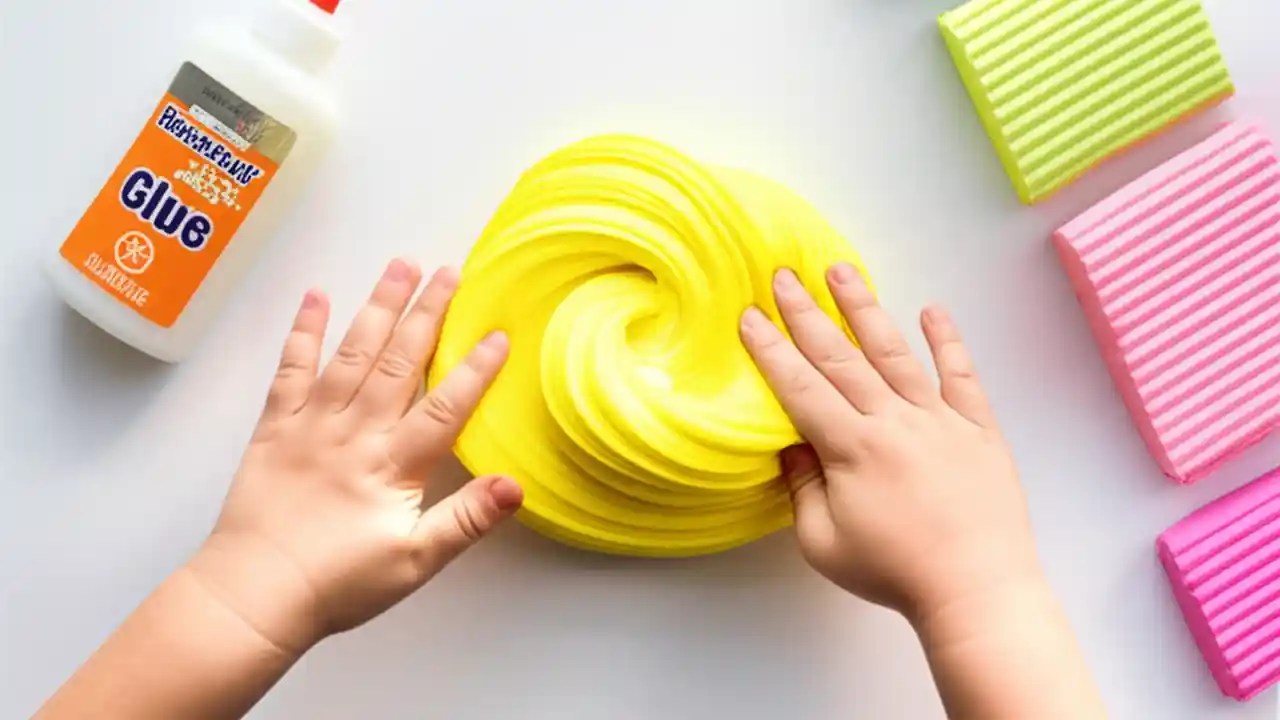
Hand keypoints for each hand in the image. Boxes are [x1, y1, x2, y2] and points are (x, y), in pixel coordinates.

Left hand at [188, 260, 522, 656]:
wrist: (253, 595)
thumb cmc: (337, 584)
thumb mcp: (414, 563)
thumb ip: (465, 520)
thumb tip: (515, 485)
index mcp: (392, 465)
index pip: (443, 407)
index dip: (474, 370)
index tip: (499, 335)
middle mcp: (354, 433)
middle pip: (399, 363)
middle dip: (427, 314)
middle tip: (451, 271)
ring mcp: (311, 425)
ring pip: (352, 354)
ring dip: (378, 308)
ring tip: (400, 266)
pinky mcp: (275, 428)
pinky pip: (291, 370)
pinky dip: (303, 331)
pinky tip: (316, 297)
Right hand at [740, 264, 1039, 622]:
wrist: (976, 590)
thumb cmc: (894, 572)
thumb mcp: (824, 542)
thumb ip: (803, 489)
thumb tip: (793, 445)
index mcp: (852, 449)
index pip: (801, 388)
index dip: (771, 350)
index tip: (750, 315)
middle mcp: (893, 421)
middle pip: (841, 357)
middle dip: (807, 314)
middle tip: (783, 276)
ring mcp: (939, 419)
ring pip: (895, 353)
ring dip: (865, 309)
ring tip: (841, 271)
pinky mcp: (979, 429)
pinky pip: (961, 376)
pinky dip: (948, 341)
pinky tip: (933, 310)